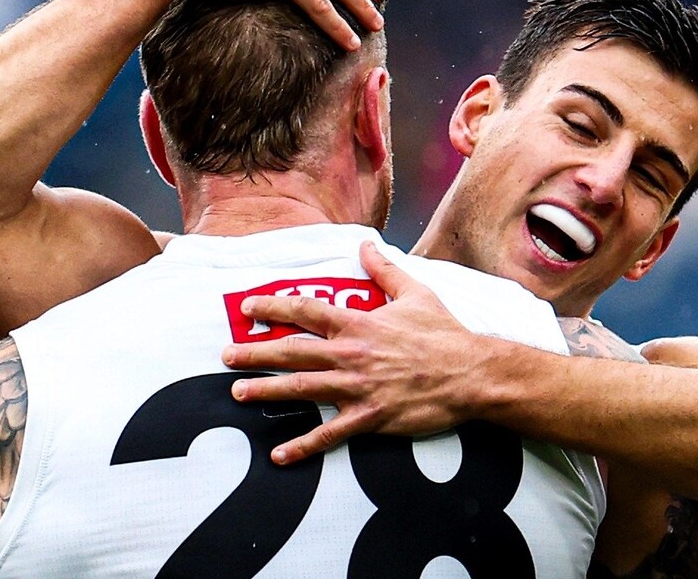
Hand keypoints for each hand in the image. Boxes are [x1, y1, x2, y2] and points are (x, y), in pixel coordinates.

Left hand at [222, 241, 481, 464]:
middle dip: (255, 353)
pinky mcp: (370, 417)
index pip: (306, 311)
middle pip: (292, 351)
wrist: (472, 373)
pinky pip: (329, 434)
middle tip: (225, 356)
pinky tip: (278, 453)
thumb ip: (384, 270)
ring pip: (302, 389)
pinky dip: (303, 445)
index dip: (273, 308)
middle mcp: (351, 354)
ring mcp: (358, 387)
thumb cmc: (444, 333)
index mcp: (359, 323)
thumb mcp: (415, 293)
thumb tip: (365, 244)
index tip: (248, 310)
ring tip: (238, 392)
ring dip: (266, 390)